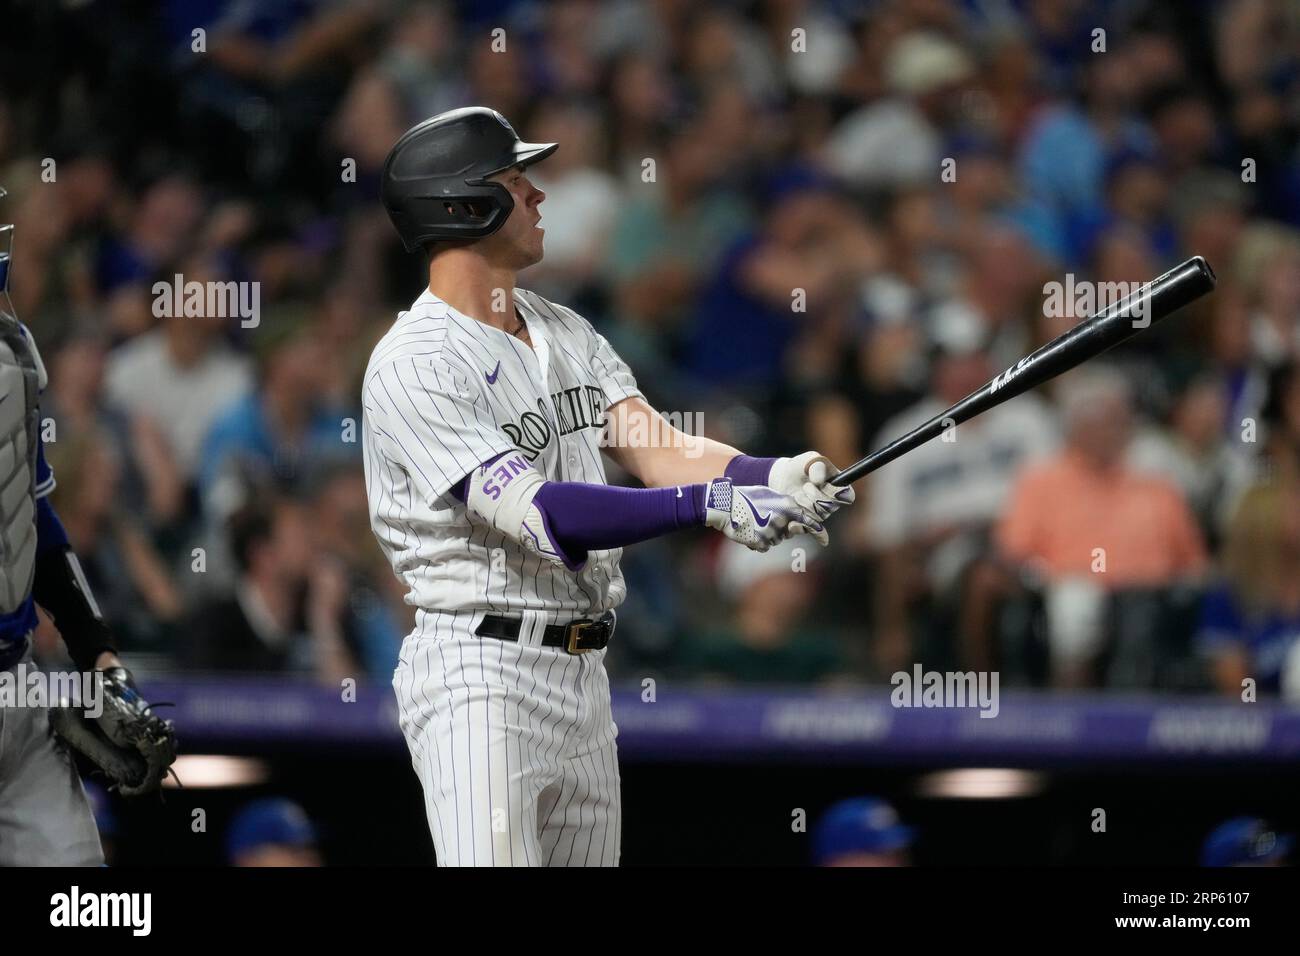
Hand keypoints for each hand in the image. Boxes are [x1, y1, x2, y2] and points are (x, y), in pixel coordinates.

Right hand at [703, 478, 825, 551]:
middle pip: (788, 533)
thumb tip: (795, 513)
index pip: (808, 521)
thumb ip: (784, 504)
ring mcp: (771, 532)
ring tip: (753, 523)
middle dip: (779, 530)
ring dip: (767, 535)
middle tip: (763, 520)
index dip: (818, 533)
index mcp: (787, 506)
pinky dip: (757, 541)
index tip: (825, 541)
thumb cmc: (745, 497)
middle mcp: (782, 519)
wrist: (724, 505)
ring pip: (775, 540)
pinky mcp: (760, 542)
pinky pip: (764, 546)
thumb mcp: (768, 493)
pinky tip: (748, 530)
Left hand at [769, 451, 855, 524]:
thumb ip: (817, 467)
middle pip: (830, 508)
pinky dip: (799, 526)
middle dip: (814, 497)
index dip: (835, 493)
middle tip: (805, 486)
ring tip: (796, 495)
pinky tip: (792, 522)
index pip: (847, 496)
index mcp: (839, 487)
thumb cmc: (801, 466)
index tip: (822, 484)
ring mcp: (819, 515)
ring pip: (817, 518)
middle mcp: (832, 504)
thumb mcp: (810, 459)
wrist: (783, 477)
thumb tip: (818, 481)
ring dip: (804, 506)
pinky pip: (806, 530)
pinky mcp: (806, 523)